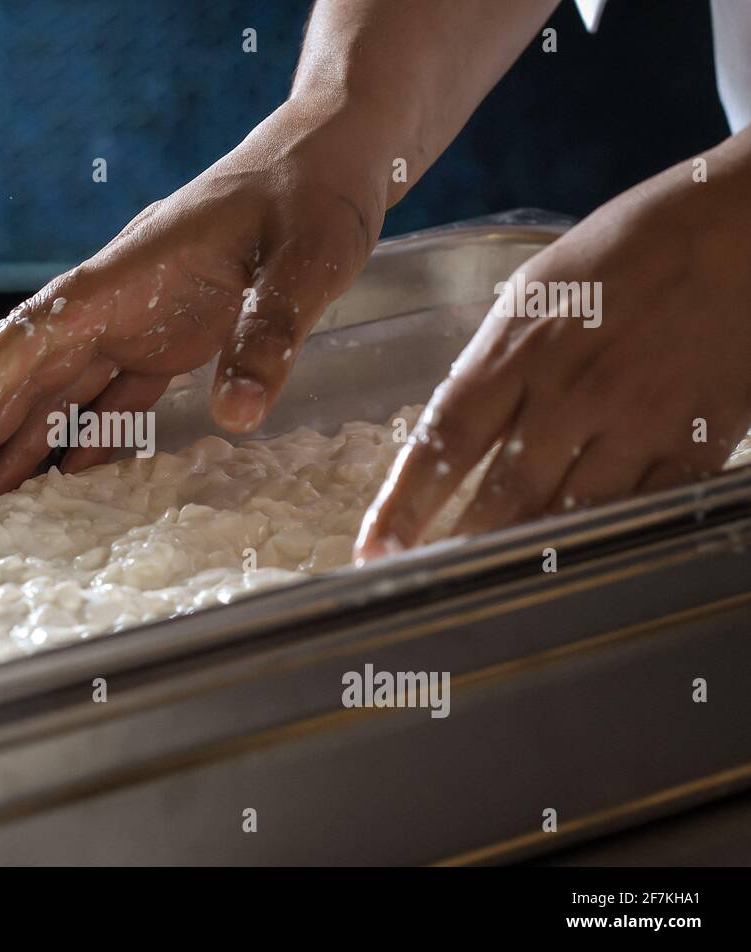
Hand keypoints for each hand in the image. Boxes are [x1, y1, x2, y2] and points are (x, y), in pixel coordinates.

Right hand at [0, 102, 390, 508]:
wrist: (335, 151)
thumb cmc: (318, 189)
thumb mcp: (308, 258)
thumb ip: (270, 332)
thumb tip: (235, 415)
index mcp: (135, 270)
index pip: (44, 327)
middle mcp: (125, 298)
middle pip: (37, 369)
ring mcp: (146, 317)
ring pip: (69, 387)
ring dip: (26, 440)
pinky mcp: (176, 334)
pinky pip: (121, 393)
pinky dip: (92, 434)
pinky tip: (68, 474)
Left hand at [356, 144, 750, 559]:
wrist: (743, 226)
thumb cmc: (633, 247)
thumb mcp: (539, 289)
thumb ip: (498, 363)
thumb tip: (456, 433)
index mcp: (518, 346)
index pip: (444, 441)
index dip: (404, 505)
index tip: (373, 550)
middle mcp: (569, 391)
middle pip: (502, 493)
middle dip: (460, 547)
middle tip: (426, 587)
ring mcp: (635, 420)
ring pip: (568, 514)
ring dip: (525, 555)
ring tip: (491, 588)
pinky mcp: (695, 441)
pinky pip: (641, 511)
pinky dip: (605, 540)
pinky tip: (580, 563)